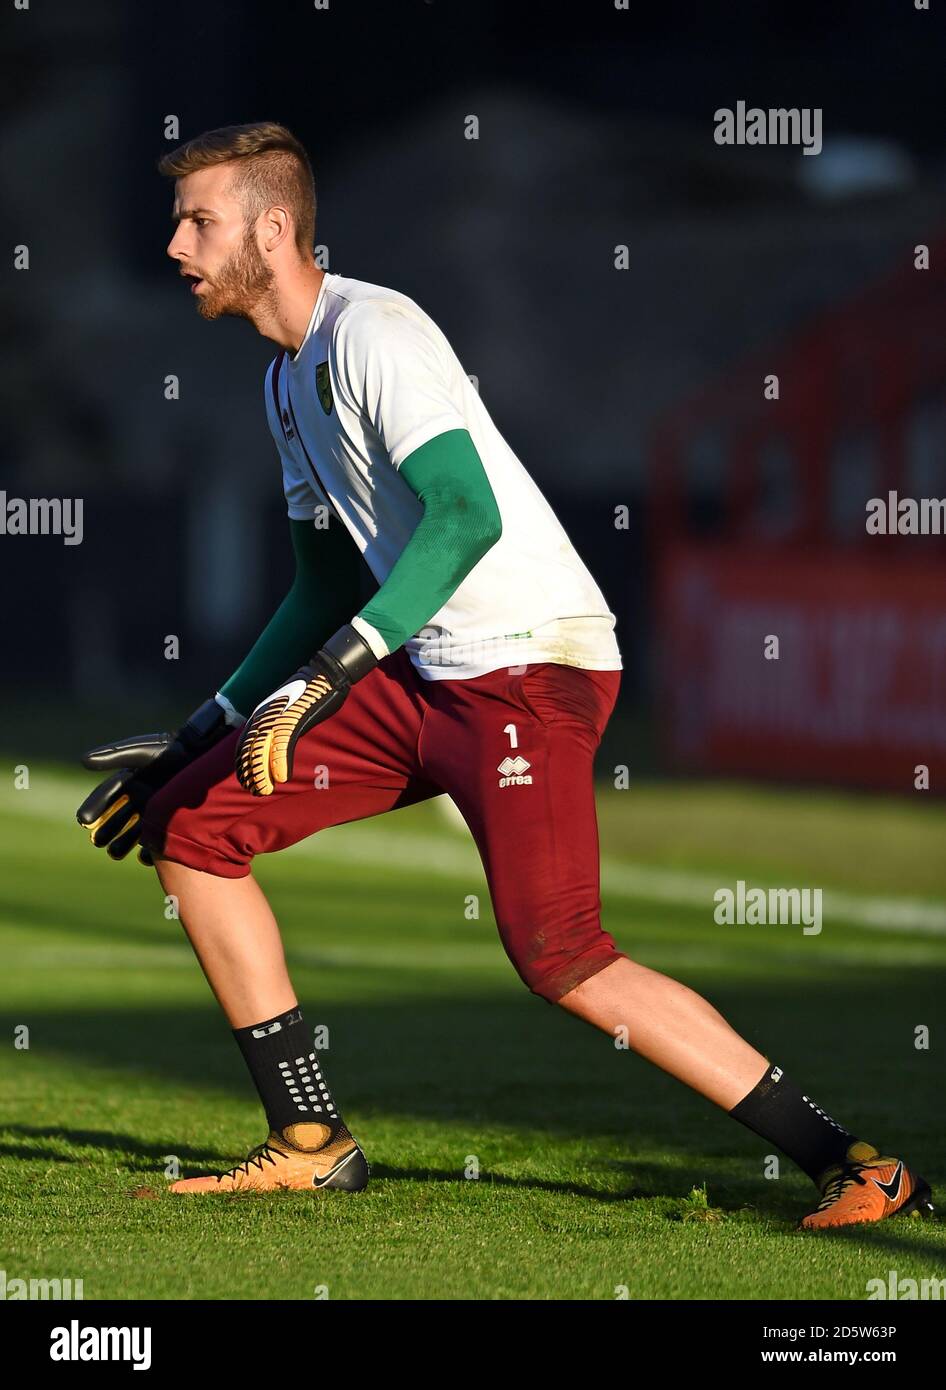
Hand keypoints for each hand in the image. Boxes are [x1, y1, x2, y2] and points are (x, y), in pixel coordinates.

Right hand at [76, 698, 231, 861]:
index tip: (83, 821)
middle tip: (97, 842)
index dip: (96, 805)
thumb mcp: (143, 752)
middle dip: (109, 828)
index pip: (111, 793)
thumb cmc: (174, 751)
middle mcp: (147, 791)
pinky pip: (162, 836)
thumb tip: (83, 761)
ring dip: (124, 841)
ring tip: (114, 855)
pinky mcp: (179, 817)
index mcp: (136, 776)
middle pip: (122, 813)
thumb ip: (115, 755)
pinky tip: (143, 858)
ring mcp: (163, 805)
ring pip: (139, 828)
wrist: (208, 756)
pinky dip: (151, 848)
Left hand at [235, 625, 376, 796]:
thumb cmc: (313, 693)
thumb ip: (282, 726)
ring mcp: (277, 715)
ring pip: (260, 748)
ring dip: (261, 772)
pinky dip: (280, 762)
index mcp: (261, 714)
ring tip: (264, 790)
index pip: (244, 744)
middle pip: (249, 749)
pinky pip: (282, 743)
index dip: (245, 765)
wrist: (327, 672)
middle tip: (255, 791)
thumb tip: (279, 744)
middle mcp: (264, 715)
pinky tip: (282, 777)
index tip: (248, 782)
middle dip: (250, 773)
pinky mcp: (293, 716)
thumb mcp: (290, 712)